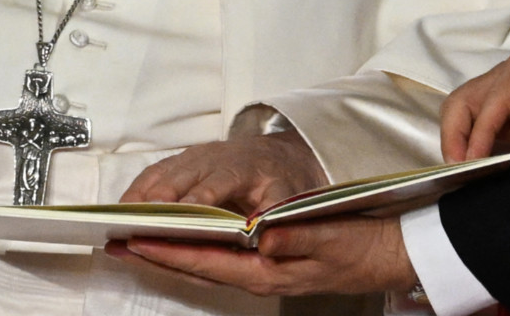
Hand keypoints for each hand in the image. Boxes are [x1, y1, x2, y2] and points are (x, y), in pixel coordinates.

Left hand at [110, 216, 414, 295]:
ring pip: (206, 262)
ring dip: (171, 251)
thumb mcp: (332, 237)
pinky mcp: (269, 261)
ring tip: (138, 240)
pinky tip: (182, 238)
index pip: (207, 262)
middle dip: (156, 254)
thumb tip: (261, 234)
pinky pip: (222, 256)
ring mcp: (263, 270)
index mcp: (269, 272)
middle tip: (118, 243)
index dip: (169, 251)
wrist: (390, 255)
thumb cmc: (363, 247)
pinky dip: (196, 246)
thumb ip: (296, 236)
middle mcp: (260, 275)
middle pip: (197, 266)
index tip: (135, 241)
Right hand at [121, 130, 327, 214]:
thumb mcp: (288, 195)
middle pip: (180, 176)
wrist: (276, 154)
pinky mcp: (180, 162)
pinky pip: (153, 173)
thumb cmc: (280, 179)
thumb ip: (275, 212)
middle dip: (159, 196)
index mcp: (240, 167)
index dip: (198, 198)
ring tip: (121, 219)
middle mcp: (212, 158)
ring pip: (161, 173)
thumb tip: (262, 234)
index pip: (215, 182)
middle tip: (139, 218)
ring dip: (140, 194)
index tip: (182, 213)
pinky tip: (123, 210)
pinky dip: (137, 190)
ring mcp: (192, 158)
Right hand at [441, 39, 509, 160]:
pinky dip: (472, 145)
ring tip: (465, 174)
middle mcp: (507, 76)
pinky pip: (480, 125)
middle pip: (463, 102)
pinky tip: (479, 167)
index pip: (490, 103)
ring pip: (465, 112)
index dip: (479, 135)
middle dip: (455, 136)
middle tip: (459, 171)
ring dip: (460, 142)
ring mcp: (505, 92)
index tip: (474, 165)